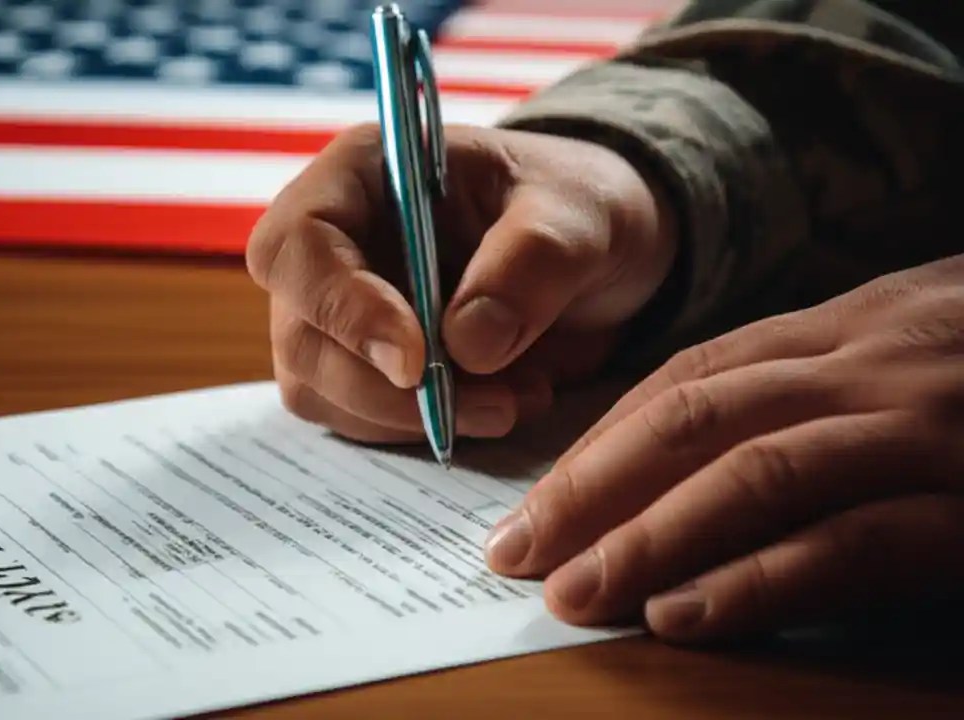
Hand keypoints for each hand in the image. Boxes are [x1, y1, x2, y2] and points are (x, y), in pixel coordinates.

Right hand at [245, 123, 675, 442]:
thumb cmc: (577, 207)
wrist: (594, 252)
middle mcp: (331, 244)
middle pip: (301, 333)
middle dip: (386, 388)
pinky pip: (359, 420)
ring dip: (410, 417)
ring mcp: (336, 311)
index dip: (340, 308)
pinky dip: (425, 429)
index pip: (296, 245)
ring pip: (321, 389)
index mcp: (362, 175)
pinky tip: (499, 402)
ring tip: (514, 399)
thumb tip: (467, 346)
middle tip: (491, 404)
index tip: (414, 361)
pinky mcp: (358, 367)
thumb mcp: (581, 216)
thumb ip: (531, 263)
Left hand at [484, 255, 963, 641]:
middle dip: (589, 490)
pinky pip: (848, 546)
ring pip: (752, 475)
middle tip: (514, 550)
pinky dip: (755, 584)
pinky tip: (681, 616)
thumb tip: (705, 450)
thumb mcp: (918, 349)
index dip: (599, 442)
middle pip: (694, 420)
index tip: (533, 499)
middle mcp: (868, 367)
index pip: (689, 377)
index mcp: (845, 329)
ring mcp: (918, 430)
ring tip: (571, 593)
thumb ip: (819, 387)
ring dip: (646, 539)